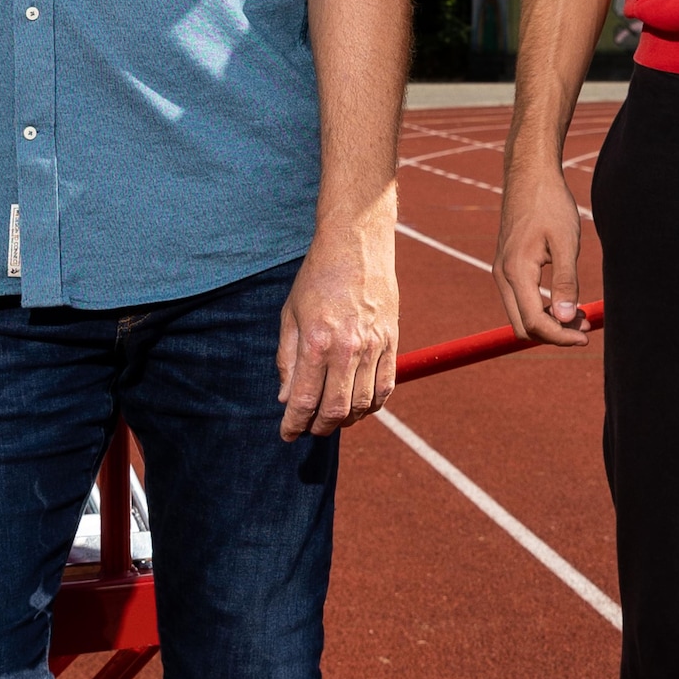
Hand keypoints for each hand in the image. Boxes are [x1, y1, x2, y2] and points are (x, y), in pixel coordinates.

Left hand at [276, 211, 398, 439]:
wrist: (357, 244)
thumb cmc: (317, 277)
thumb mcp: (290, 315)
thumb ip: (287, 360)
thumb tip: (286, 399)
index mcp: (316, 341)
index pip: (305, 399)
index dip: (295, 424)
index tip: (287, 435)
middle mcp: (346, 348)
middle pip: (336, 408)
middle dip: (321, 427)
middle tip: (310, 429)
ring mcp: (373, 346)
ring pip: (364, 403)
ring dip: (347, 419)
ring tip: (334, 418)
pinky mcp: (392, 341)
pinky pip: (387, 387)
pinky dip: (374, 405)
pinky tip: (361, 406)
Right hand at [495, 151, 588, 346]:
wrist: (530, 175)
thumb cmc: (550, 204)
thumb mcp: (566, 242)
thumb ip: (566, 282)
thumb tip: (567, 319)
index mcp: (516, 272)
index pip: (535, 323)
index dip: (561, 336)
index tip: (586, 336)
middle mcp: (502, 276)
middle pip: (523, 327)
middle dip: (554, 334)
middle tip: (585, 327)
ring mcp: (502, 271)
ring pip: (521, 316)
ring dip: (549, 323)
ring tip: (581, 315)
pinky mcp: (507, 266)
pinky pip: (521, 300)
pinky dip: (542, 309)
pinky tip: (565, 301)